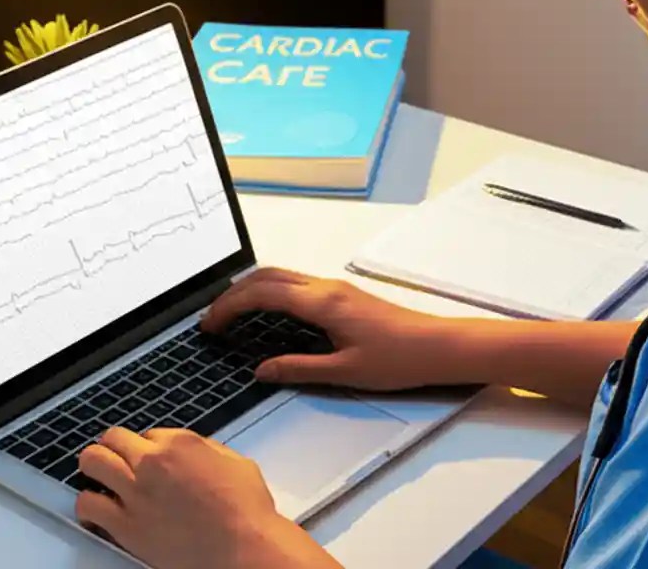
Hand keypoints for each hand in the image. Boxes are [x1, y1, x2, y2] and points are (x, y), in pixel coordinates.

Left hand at [75, 427, 339, 568]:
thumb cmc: (246, 510)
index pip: (147, 434)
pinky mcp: (125, 524)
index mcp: (181, 442)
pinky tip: (96, 509)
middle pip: (112, 439)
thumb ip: (207, 450)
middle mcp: (152, 462)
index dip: (146, 447)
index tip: (148, 458)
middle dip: (113, 447)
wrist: (242, 546)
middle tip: (114, 459)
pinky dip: (87, 504)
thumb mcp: (235, 462)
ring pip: (92, 462)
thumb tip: (192, 451)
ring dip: (94, 466)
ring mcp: (135, 492)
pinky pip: (88, 504)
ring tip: (98, 478)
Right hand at [200, 268, 456, 390]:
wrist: (437, 347)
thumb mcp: (343, 373)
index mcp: (322, 303)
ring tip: (231, 315)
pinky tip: (267, 314)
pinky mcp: (344, 294)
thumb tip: (261, 370)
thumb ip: (298, 369)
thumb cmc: (397, 360)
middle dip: (233, 293)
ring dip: (252, 290)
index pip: (262, 294)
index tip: (209, 325)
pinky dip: (272, 293)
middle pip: (267, 276)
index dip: (229, 307)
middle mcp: (326, 287)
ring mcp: (336, 288)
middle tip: (212, 319)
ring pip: (282, 276)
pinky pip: (297, 284)